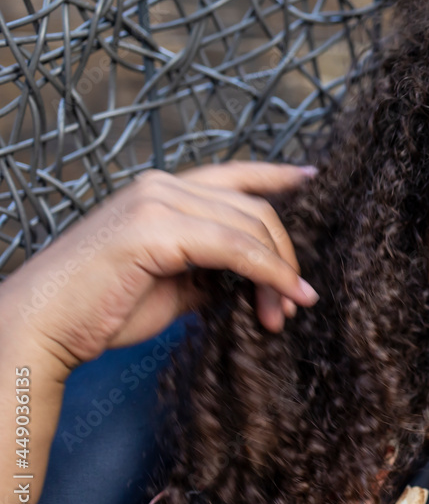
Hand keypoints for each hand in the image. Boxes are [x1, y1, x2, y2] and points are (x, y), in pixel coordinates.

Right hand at [1, 160, 319, 370]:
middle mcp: (161, 185)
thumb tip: (255, 278)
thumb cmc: (102, 310)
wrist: (44, 328)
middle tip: (295, 303)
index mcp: (162, 191)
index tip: (309, 177)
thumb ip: (213, 270)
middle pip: (254, 210)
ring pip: (250, 228)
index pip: (233, 175)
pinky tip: (282, 296)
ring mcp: (156, 201)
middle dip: (284, 258)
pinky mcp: (155, 228)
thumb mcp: (173, 285)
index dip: (275, 175)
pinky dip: (268, 273)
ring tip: (286, 312)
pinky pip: (234, 248)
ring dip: (280, 273)